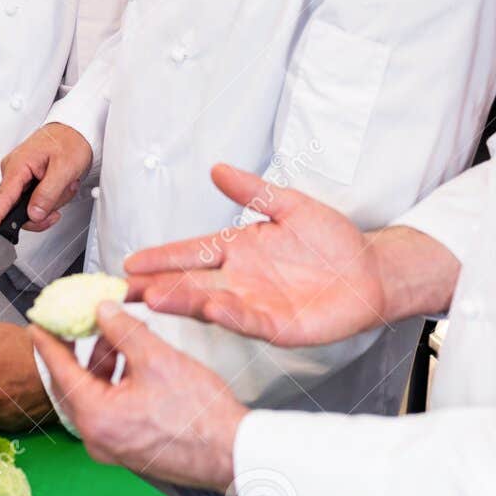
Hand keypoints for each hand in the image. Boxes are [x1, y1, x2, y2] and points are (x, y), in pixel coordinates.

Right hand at [0, 123, 91, 234]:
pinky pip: (31, 199)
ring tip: (63, 186)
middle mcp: (13, 170)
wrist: (73, 130)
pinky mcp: (24, 180)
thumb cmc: (69, 141)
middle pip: (17, 208)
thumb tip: (34, 213)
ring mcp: (18, 175)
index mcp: (18, 165)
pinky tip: (58, 187)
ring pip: (27, 206)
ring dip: (49, 202)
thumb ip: (48, 194)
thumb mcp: (65, 169)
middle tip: (61, 198)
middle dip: (42, 209)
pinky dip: (48, 198)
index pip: (3, 196)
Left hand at [31, 304, 245, 492]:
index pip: (60, 371)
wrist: (233, 454)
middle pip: (73, 385)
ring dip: (101, 365)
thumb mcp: (157, 358)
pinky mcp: (131, 449)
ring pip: (93, 397)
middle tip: (77, 322)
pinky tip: (134, 363)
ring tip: (119, 336)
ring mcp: (114, 448)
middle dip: (76, 351)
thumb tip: (102, 310)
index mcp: (96, 417)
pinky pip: (110, 411)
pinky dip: (115, 384)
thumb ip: (123, 329)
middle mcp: (97, 438)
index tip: (39, 322)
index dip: (48, 341)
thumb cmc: (200, 415)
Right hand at [123, 164, 456, 346]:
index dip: (161, 257)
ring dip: (183, 302)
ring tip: (154, 297)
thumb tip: (216, 169)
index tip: (129, 261)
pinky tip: (211, 307)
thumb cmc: (332, 241)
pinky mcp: (279, 326)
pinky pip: (249, 320)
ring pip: (210, 304)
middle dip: (157, 285)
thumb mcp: (289, 205)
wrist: (371, 270)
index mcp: (237, 250)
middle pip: (190, 283)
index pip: (191, 253)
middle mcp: (239, 280)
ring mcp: (256, 304)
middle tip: (124, 288)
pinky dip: (229, 314)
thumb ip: (252, 190)